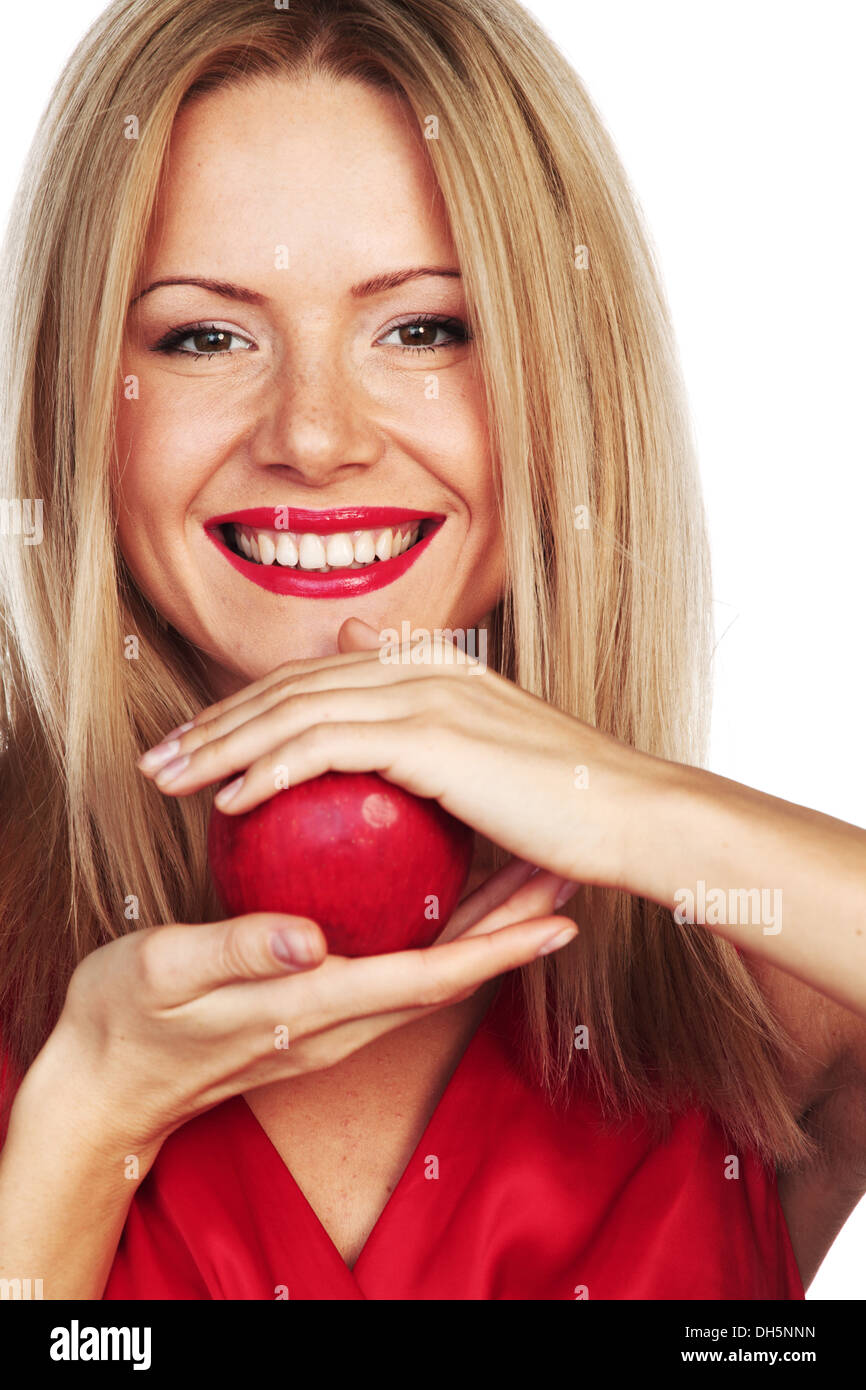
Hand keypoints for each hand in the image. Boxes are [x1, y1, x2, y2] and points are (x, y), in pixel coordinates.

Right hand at [46, 860, 576, 1157]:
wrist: (109, 1079)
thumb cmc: (127, 1020)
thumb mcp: (163, 976)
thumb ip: (235, 954)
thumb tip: (310, 938)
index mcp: (312, 1007)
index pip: (426, 977)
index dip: (497, 948)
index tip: (558, 920)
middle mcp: (337, 1017)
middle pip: (450, 973)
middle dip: (517, 931)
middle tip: (571, 873)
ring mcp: (331, 1014)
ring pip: (430, 968)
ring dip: (489, 927)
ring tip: (535, 872)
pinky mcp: (317, 1002)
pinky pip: (396, 964)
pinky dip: (438, 928)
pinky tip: (449, 887)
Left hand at [138, 618, 654, 889]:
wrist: (632, 816)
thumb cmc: (571, 818)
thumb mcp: (497, 789)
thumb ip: (437, 780)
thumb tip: (389, 805)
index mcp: (436, 672)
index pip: (320, 680)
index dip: (254, 707)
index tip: (207, 744)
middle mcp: (423, 668)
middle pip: (290, 685)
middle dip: (216, 720)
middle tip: (162, 758)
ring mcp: (424, 692)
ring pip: (292, 707)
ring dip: (221, 742)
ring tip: (169, 779)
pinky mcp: (427, 730)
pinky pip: (323, 744)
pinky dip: (269, 769)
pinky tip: (229, 801)